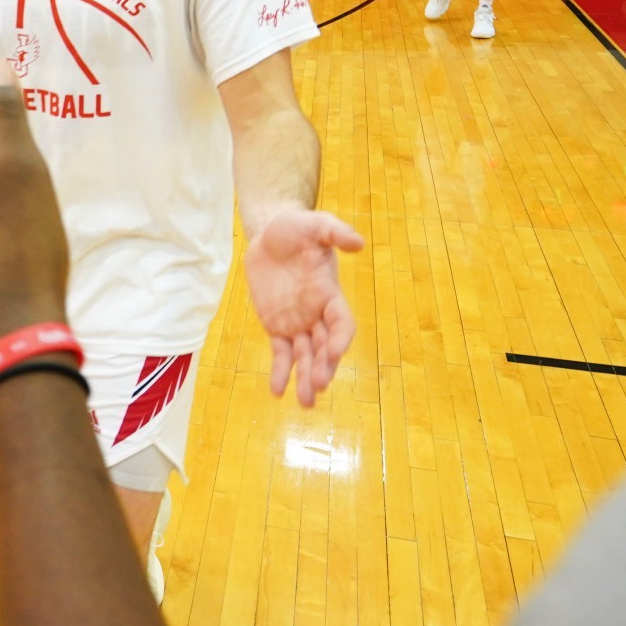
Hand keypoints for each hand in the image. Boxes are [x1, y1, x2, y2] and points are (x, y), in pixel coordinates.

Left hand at [243, 207, 363, 406]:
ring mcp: (296, 322)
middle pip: (324, 347)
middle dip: (323, 367)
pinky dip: (279, 371)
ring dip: (306, 377)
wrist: (268, 233)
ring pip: (304, 356)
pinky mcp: (275, 325)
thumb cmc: (295, 228)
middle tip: (318, 386)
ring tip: (304, 401)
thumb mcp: (315, 224)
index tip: (333, 353)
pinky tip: (277, 390)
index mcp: (330, 295)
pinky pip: (279, 353)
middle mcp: (316, 314)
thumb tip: (357, 243)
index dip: (340, 340)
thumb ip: (335, 232)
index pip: (342, 324)